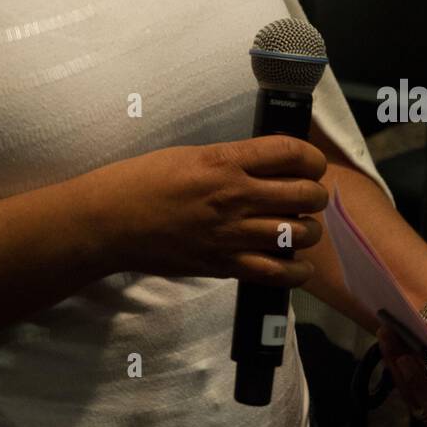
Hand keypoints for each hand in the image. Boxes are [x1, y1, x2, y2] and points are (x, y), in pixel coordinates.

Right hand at [88, 135, 328, 284]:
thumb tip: (267, 164)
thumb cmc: (142, 180)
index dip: (312, 157)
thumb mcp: (190, 154)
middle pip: (306, 194)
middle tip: (306, 195)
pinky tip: (294, 263)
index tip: (310, 163)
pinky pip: (278, 273)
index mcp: (225, 160)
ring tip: (296, 226)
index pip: (292, 153)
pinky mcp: (224, 265)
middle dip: (315, 193)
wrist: (111, 221)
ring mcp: (231, 234)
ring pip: (299, 234)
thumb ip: (231, 159)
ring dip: (307, 230)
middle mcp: (235, 196)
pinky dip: (296, 270)